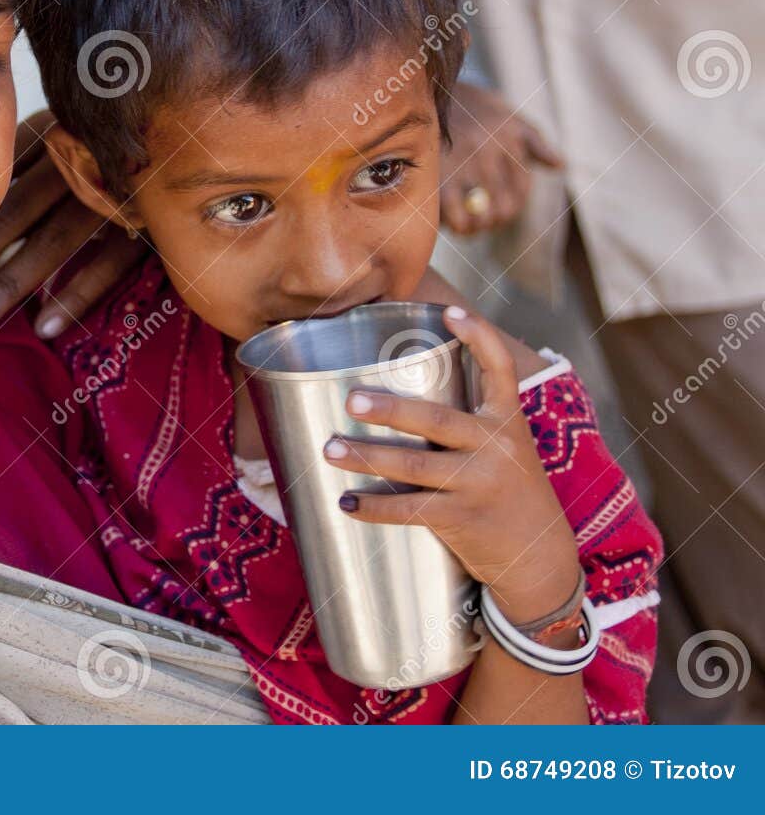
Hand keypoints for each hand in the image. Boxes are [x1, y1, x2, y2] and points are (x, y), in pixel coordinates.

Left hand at [0, 111, 145, 336]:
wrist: (217, 132)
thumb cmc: (134, 147)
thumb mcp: (80, 142)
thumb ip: (36, 167)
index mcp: (59, 133)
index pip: (0, 181)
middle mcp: (84, 157)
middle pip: (16, 208)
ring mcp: (120, 187)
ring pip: (55, 237)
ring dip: (12, 281)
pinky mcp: (155, 219)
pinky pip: (111, 259)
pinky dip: (77, 292)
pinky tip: (45, 327)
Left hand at [322, 305, 580, 621]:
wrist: (540, 558)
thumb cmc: (508, 492)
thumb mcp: (506, 448)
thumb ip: (468, 421)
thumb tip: (405, 389)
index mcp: (507, 422)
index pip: (500, 369)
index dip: (479, 336)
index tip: (451, 312)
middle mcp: (496, 447)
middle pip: (436, 419)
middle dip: (389, 409)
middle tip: (350, 399)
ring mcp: (478, 484)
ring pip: (413, 466)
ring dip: (365, 457)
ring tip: (329, 449)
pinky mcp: (462, 519)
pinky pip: (410, 510)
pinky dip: (374, 507)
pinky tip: (346, 503)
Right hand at [440, 82, 562, 236]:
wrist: (427, 92)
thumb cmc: (474, 109)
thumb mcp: (509, 118)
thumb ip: (536, 143)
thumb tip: (561, 166)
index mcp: (510, 141)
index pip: (521, 192)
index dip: (510, 209)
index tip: (495, 212)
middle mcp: (490, 152)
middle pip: (503, 207)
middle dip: (493, 221)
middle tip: (480, 221)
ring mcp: (463, 164)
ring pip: (481, 215)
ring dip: (475, 227)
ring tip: (465, 224)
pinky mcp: (438, 175)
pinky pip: (454, 214)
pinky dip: (455, 224)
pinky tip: (450, 221)